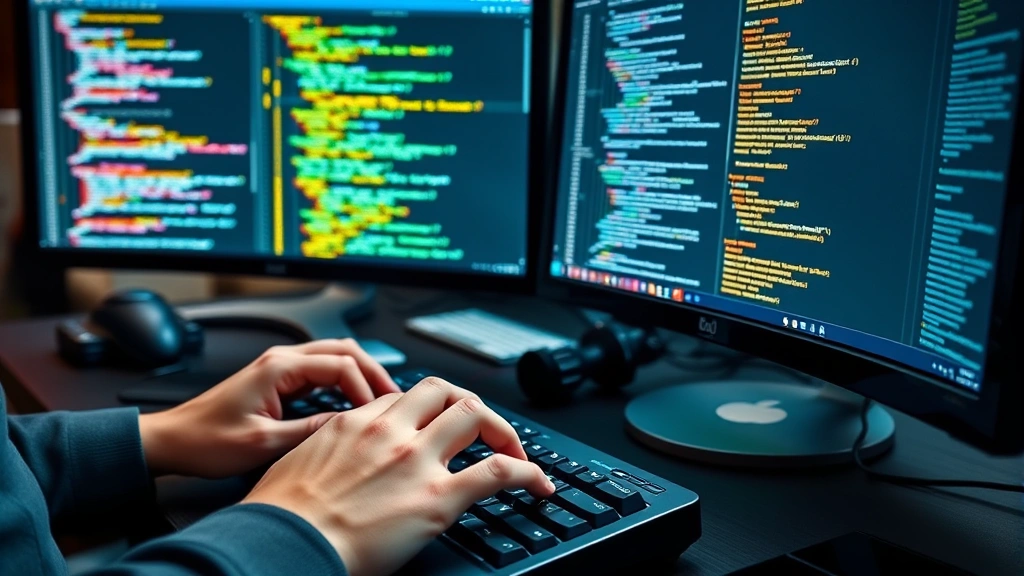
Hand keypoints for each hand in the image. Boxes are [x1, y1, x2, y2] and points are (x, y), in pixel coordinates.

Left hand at [139, 339, 399, 478]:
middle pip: (344, 350)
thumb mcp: (263, 443)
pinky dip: (344, 381)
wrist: (173, 441)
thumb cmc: (206, 441)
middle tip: (394, 398)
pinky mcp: (278, 379)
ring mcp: (280, 367)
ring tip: (380, 399)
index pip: (341, 364)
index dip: (366, 388)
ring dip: (361, 374)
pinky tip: (353, 403)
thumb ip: (309, 432)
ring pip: (335, 356)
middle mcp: (281, 359)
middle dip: (374, 372)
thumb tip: (348, 426)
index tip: (378, 413)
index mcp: (278, 367)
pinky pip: (322, 370)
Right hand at [243, 377, 555, 575]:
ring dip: (503, 432)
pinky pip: (497, 471)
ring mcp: (417, 461)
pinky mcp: (437, 498)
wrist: (280, 544)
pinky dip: (526, 472)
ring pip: (476, 416)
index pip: (408, 396)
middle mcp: (391, 432)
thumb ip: (330, 447)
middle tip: (484, 430)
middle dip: (472, 407)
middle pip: (447, 393)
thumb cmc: (282, 516)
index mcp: (357, 422)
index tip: (442, 421)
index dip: (432, 406)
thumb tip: (341, 454)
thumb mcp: (299, 461)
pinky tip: (536, 482)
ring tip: (516, 452)